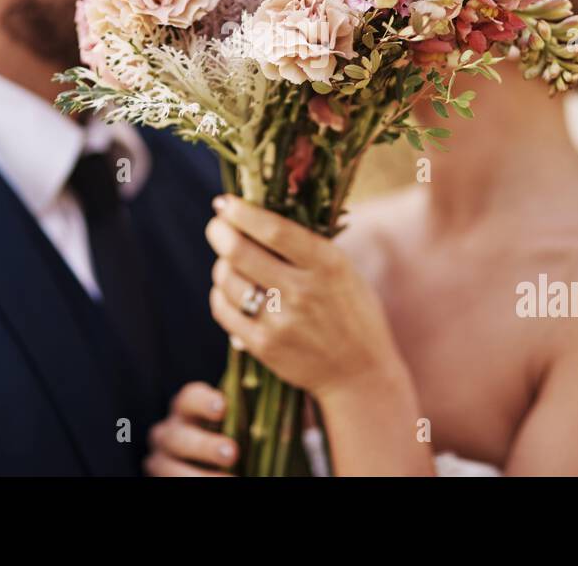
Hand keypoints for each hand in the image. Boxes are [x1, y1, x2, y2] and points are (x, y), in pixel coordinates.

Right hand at [143, 382, 237, 476]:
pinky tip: (225, 483)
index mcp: (187, 409)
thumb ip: (246, 418)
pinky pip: (170, 481)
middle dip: (205, 445)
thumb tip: (276, 413)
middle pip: (179, 435)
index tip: (223, 407)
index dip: (204, 401)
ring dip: (199, 476)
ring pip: (168, 467)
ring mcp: (161, 460)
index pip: (190, 398)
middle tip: (232, 453)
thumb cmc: (232, 438)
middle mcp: (169, 432)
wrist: (214, 460)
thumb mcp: (236, 425)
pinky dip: (196, 484)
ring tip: (232, 480)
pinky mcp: (161, 478)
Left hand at [206, 194, 404, 398]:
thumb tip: (258, 214)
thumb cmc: (353, 313)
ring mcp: (281, 321)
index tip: (225, 202)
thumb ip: (308, 246)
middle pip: (241, 252)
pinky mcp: (264, 346)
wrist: (360, 375)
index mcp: (327, 265)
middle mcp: (303, 292)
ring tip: (228, 262)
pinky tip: (228, 290)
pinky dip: (220, 294)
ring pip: (227, 280)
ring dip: (221, 265)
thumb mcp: (344, 271)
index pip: (274, 230)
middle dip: (219, 232)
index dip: (242, 212)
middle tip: (216, 226)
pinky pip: (224, 311)